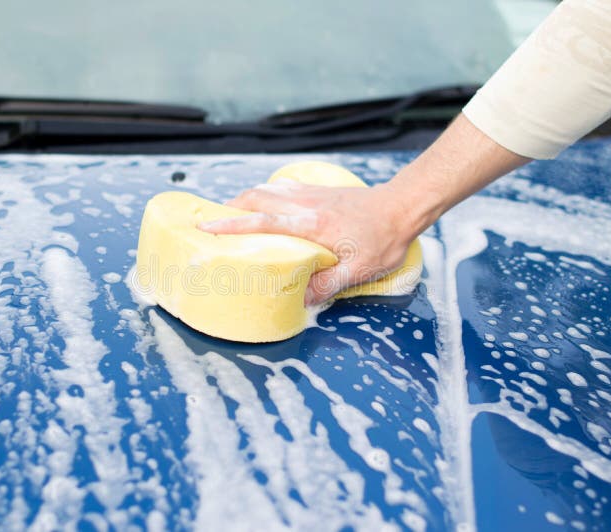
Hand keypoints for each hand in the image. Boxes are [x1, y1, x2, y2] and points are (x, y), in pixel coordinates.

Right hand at [197, 178, 425, 304]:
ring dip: (246, 199)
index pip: (263, 221)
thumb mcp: (360, 270)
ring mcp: (312, 195)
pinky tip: (267, 202)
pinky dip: (268, 193)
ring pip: (269, 190)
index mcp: (311, 225)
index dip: (232, 224)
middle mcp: (306, 205)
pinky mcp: (320, 191)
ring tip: (232, 212)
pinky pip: (285, 188)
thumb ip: (328, 284)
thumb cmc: (384, 239)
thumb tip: (300, 298)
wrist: (403, 207)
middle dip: (230, 207)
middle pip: (258, 198)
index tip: (207, 227)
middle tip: (212, 220)